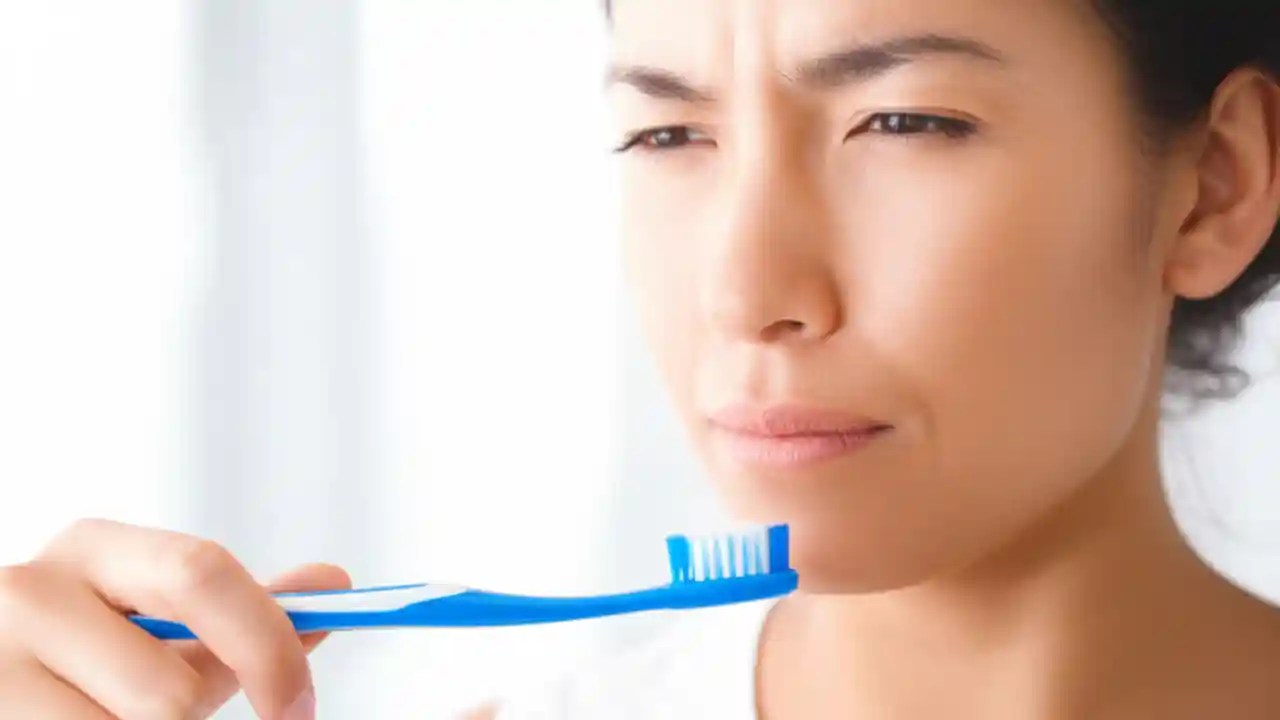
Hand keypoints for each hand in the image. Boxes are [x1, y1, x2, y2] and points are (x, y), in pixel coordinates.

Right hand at [0, 518, 350, 718]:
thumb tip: (332, 582)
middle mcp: (31, 592)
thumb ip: (244, 611)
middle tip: (186, 717)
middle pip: (170, 689)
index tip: (298, 704)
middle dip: (192, 716)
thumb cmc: (86, 662)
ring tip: (109, 713)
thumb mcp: (159, 625)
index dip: (266, 644)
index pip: (202, 574)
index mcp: (93, 550)